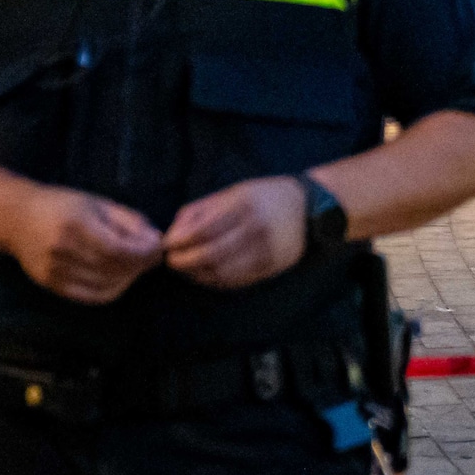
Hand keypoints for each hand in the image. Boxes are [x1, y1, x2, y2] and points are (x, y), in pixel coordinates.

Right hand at [9, 188, 164, 303]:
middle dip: (140, 265)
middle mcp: (62, 249)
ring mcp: (54, 270)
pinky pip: (90, 297)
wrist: (16, 218)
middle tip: (151, 257)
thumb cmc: (62, 205)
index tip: (158, 248)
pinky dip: (112, 290)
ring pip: (105, 286)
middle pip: (114, 269)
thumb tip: (157, 241)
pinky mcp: (50, 285)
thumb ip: (129, 222)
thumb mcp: (98, 203)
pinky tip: (119, 278)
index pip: (118, 249)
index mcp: (76, 224)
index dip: (144, 253)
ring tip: (135, 266)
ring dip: (129, 279)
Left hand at [163, 176, 307, 289]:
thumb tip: (172, 235)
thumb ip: (200, 210)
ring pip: (222, 272)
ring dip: (197, 275)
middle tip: (172, 262)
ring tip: (186, 269)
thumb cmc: (264, 197)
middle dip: (184, 262)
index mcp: (244, 206)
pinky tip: (206, 275)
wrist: (308, 209)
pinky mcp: (271, 268)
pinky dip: (215, 281)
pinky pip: (236, 281)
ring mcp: (266, 251)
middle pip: (210, 255)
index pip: (202, 231)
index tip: (166, 245)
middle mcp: (256, 229)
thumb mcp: (232, 192)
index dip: (179, 242)